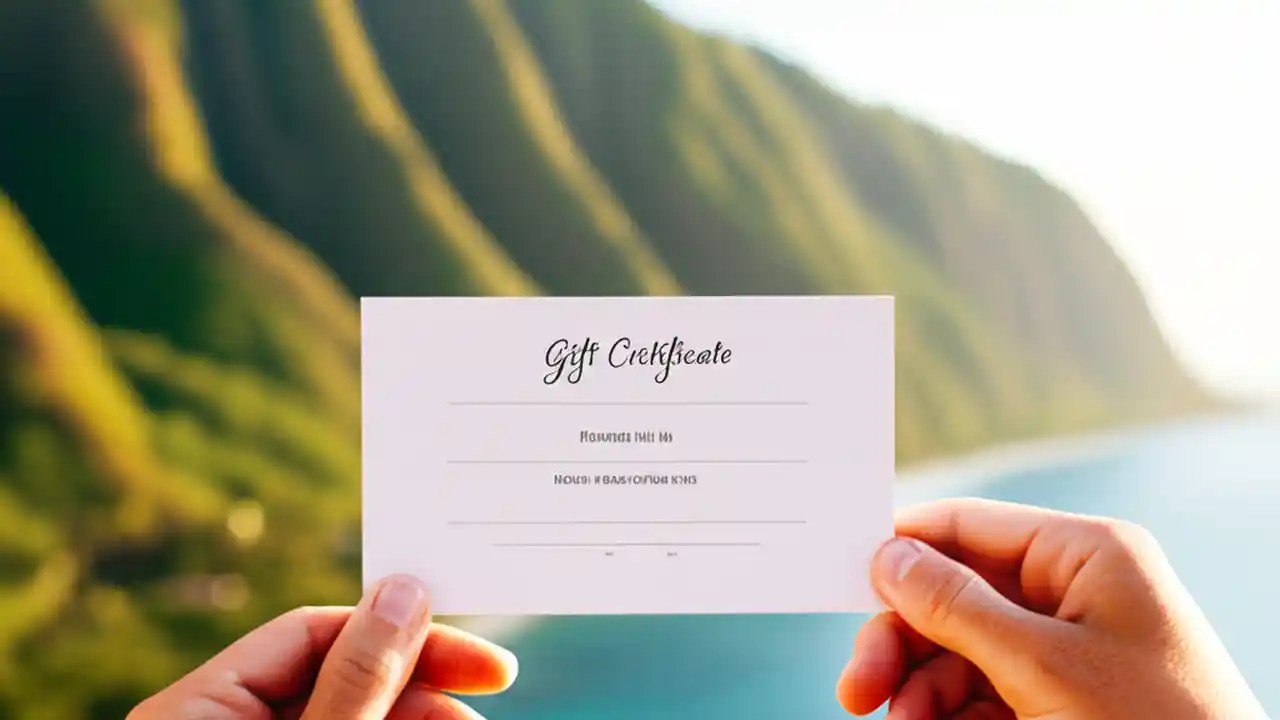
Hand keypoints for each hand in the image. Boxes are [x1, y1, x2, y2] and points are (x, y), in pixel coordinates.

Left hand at [130, 575, 515, 718]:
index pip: (313, 631)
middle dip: (420, 678)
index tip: (472, 647)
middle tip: (491, 684)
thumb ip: (357, 678)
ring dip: (418, 712)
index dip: (399, 628)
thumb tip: (404, 589)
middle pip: (339, 672)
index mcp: (198, 707)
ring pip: (350, 711)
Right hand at [837, 499, 1265, 719]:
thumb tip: (889, 555)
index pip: (968, 527)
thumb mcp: (1040, 665)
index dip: (901, 550)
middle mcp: (1076, 593)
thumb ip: (955, 605)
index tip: (841, 580)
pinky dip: (949, 716)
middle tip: (858, 691)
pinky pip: (983, 694)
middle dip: (903, 643)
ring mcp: (1070, 651)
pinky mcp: (1064, 702)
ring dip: (920, 691)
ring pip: (960, 653)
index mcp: (1086, 555)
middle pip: (954, 597)